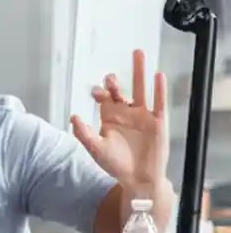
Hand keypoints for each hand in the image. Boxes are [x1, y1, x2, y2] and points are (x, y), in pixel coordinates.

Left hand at [71, 49, 168, 189]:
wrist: (139, 178)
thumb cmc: (115, 164)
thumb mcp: (96, 149)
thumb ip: (84, 134)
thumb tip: (73, 116)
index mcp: (109, 117)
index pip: (104, 98)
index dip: (100, 92)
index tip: (97, 93)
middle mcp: (126, 112)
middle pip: (121, 90)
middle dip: (115, 82)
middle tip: (110, 77)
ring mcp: (143, 115)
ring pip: (141, 89)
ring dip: (139, 72)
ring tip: (138, 54)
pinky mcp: (158, 122)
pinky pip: (159, 102)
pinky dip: (159, 89)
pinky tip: (158, 76)